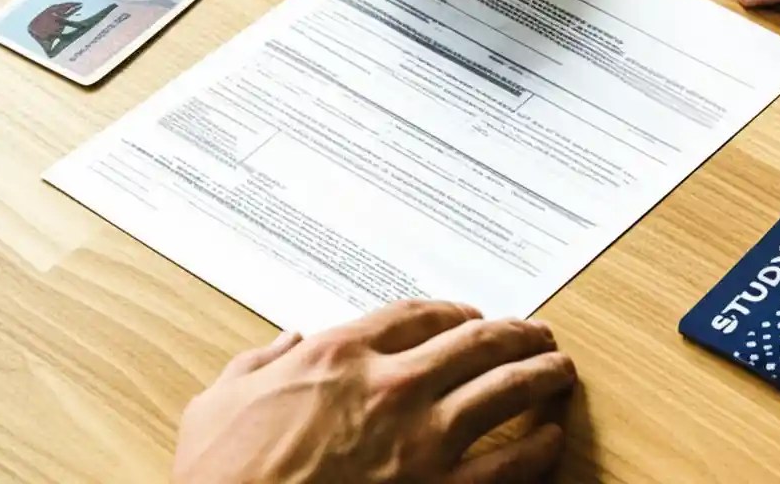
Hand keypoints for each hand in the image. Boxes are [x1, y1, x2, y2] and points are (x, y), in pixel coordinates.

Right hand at [173, 300, 575, 483]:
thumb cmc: (221, 478)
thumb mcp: (218, 403)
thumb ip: (257, 362)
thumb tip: (286, 340)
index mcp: (341, 357)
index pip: (418, 315)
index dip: (454, 312)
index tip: (470, 316)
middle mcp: (393, 387)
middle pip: (477, 341)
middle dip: (516, 333)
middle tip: (538, 333)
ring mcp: (423, 440)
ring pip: (506, 388)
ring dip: (542, 373)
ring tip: (561, 369)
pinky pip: (510, 463)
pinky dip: (538, 446)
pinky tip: (551, 437)